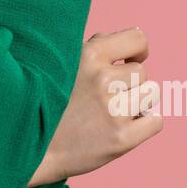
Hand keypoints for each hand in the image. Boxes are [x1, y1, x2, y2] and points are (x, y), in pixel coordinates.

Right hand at [26, 27, 162, 187]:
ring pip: (151, 93)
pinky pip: (155, 120)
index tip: (128, 61)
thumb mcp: (65, 64)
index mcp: (89, 56)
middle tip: (105, 97)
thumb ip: (95, 49)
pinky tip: (122, 127)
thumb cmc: (51, 102)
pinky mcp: (121, 139)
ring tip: (111, 111)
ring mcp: (113, 110)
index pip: (138, 39)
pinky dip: (144, 124)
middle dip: (129, 83)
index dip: (137, 50)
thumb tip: (134, 40)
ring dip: (137, 101)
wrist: (31, 148)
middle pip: (142, 72)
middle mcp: (102, 79)